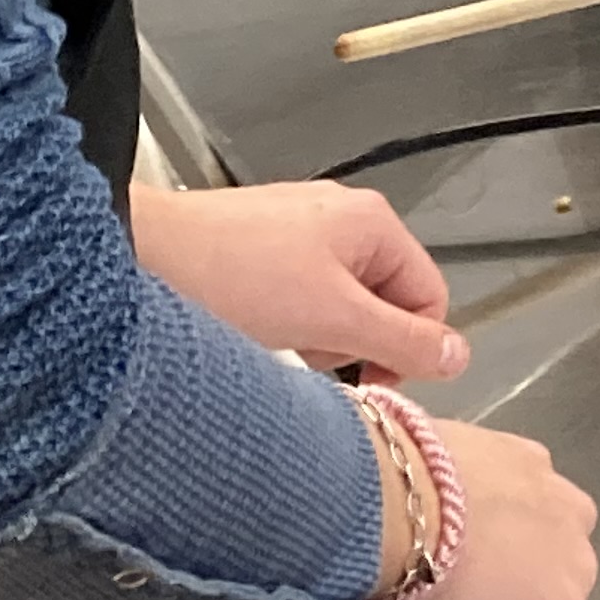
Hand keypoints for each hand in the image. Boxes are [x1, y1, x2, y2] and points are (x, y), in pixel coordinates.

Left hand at [129, 180, 462, 382]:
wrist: (139, 254)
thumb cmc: (232, 276)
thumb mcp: (333, 320)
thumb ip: (404, 341)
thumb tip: (460, 356)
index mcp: (374, 222)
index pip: (429, 298)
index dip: (409, 349)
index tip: (370, 383)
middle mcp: (342, 216)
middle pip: (383, 301)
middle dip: (353, 341)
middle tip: (310, 353)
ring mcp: (298, 228)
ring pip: (337, 304)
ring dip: (314, 335)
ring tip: (273, 340)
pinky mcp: (259, 245)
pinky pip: (296, 296)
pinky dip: (281, 321)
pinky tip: (250, 328)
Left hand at [367, 421, 599, 599]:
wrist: (393, 498)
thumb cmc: (416, 586)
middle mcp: (578, 560)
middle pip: (558, 592)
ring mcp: (562, 500)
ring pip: (557, 532)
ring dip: (531, 542)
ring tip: (480, 541)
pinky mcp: (535, 453)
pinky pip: (533, 488)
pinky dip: (513, 498)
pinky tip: (474, 498)